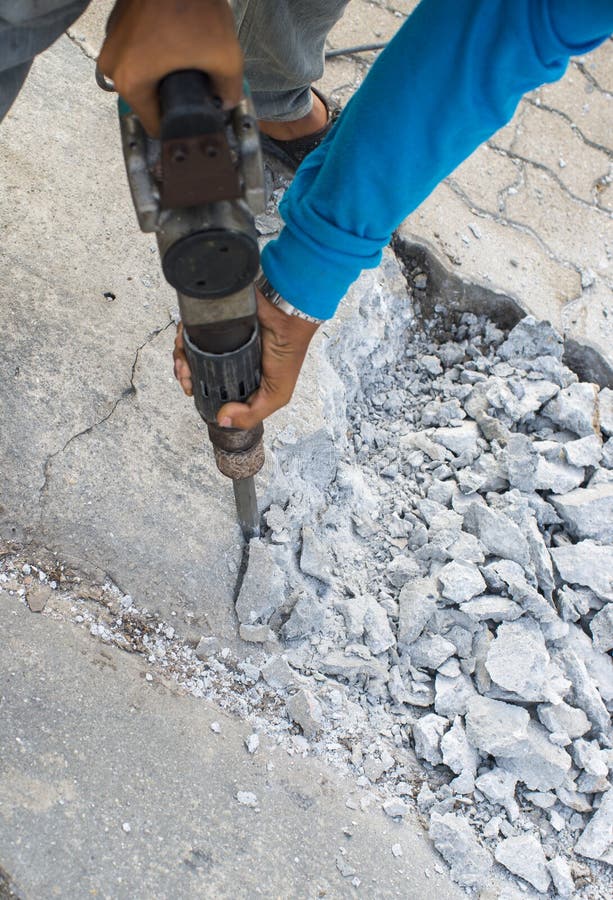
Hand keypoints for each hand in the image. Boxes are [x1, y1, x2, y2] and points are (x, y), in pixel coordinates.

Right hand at [98, 0, 242, 134]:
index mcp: (131, 82)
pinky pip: (137, 50)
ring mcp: (111, 41)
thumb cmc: (193, 4)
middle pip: (148, 99)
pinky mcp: (117, 22)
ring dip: (163, 72)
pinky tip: (176, 39)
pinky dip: (155, 50)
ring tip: (188, 57)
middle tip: (196, 79)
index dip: (179, 122)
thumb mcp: (225, 57)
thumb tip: (227, 102)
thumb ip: (229, 90)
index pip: (154, 124)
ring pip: (142, 73)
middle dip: (173, 95)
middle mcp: (112, 65)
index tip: (194, 112)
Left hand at [173, 290, 319, 427]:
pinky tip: (186, 342)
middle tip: (187, 378)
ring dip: (181, 358)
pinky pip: (191, 328)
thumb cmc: (287, 352)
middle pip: (194, 367)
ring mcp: (219, 338)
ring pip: (188, 349)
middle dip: (185, 375)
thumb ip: (251, 414)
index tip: (191, 390)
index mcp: (238, 376)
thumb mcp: (276, 395)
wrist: (286, 318)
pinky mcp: (214, 321)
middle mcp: (227, 357)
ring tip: (186, 363)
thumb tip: (222, 420)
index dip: (197, 390)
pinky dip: (183, 336)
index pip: (209, 386)